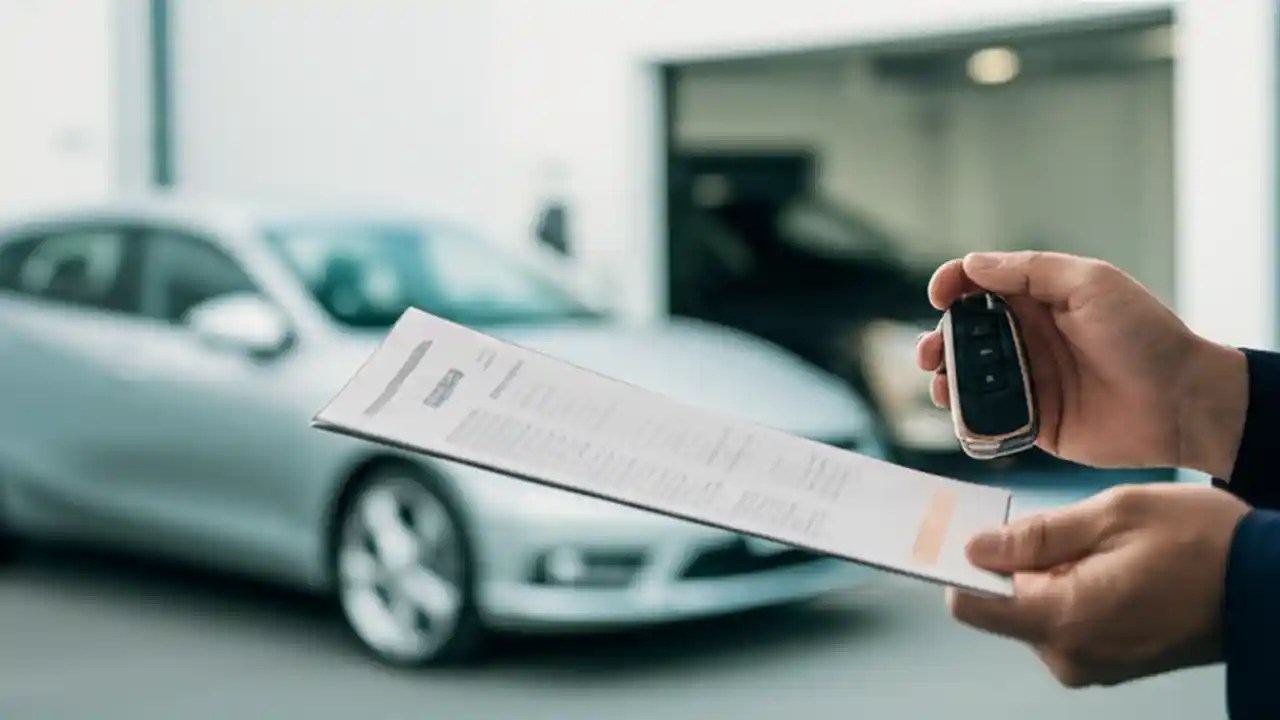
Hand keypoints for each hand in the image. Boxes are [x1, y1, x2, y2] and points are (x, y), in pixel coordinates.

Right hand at [917, 251, 1247, 476]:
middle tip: (929, 351)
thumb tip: (972, 265)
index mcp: (1040, 299)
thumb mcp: (1091, 283)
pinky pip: (988, 417)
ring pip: (969, 376)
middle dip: (938, 338)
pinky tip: (958, 411)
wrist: (1182, 402)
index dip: (952, 284)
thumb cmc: (1145, 336)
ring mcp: (1029, 379)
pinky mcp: (1033, 420)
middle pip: (964, 333)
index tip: (937, 296)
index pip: (980, 284)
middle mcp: (1029, 337)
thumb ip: (1030, 271)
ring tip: (938, 384)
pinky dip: (966, 415)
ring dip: (945, 377)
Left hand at [949, 483, 1248, 686]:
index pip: (969, 605)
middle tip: (1061, 527)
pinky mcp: (1106, 663)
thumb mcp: (1115, 514)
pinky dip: (1070, 590)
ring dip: (1048, 573)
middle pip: (1000, 604)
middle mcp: (1068, 654)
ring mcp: (1089, 664)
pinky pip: (1064, 621)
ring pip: (1033, 609)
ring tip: (1100, 546)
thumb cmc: (1203, 544)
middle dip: (1015, 563)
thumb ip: (1037, 535)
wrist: (1272, 588)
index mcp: (1064, 618)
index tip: (964, 530)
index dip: (960, 565)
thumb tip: (975, 547)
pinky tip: (1110, 565)